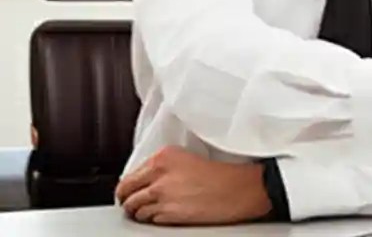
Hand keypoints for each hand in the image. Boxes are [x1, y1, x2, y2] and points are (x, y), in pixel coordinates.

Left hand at [115, 146, 271, 225]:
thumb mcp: (188, 159)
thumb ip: (164, 166)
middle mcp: (159, 175)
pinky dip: (152, 219)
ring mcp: (162, 195)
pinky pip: (149, 219)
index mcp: (164, 157)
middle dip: (126, 199)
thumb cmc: (222, 174)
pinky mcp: (168, 214)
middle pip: (126, 191)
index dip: (129, 185)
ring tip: (146, 211)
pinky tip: (162, 215)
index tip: (130, 189)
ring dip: (138, 211)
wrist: (240, 189)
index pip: (130, 174)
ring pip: (134, 208)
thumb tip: (146, 180)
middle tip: (129, 203)